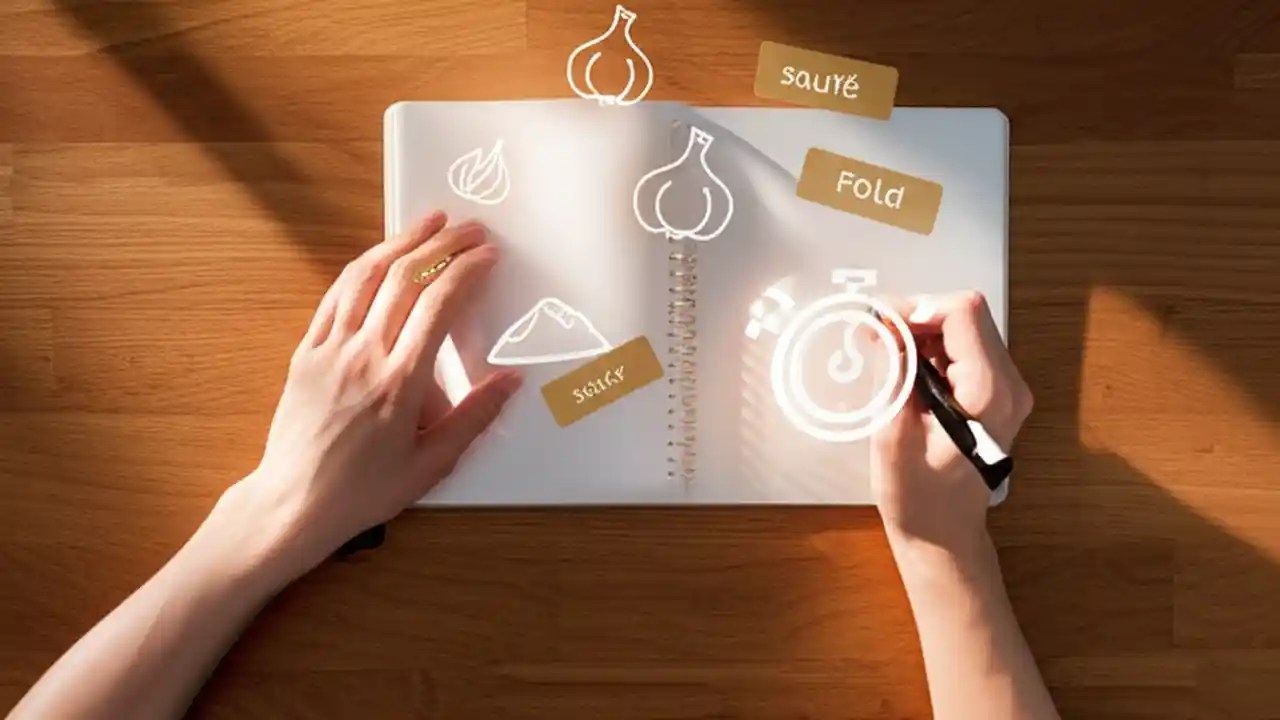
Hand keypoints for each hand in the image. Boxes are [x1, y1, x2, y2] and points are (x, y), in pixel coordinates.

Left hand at [216, 211, 520, 581]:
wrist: (294, 503)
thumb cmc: (365, 490)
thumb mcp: (432, 464)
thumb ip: (474, 417)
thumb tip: (512, 380)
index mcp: (400, 382)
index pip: (439, 305)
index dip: (467, 271)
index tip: (488, 255)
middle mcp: (363, 355)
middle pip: (406, 278)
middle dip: (443, 244)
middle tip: (470, 229)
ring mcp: (330, 349)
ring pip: (366, 276)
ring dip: (401, 241)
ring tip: (429, 222)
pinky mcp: (306, 352)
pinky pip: (335, 296)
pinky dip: (362, 267)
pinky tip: (382, 255)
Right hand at [871, 291, 1032, 558]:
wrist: (944, 535)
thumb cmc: (918, 499)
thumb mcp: (893, 438)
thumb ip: (895, 377)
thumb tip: (887, 328)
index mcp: (989, 394)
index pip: (963, 314)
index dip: (917, 310)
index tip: (881, 329)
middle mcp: (1008, 385)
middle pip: (965, 315)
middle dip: (916, 318)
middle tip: (876, 339)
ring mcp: (1005, 388)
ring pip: (963, 328)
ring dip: (920, 332)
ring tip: (886, 355)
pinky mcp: (994, 393)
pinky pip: (963, 349)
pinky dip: (930, 349)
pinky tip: (905, 371)